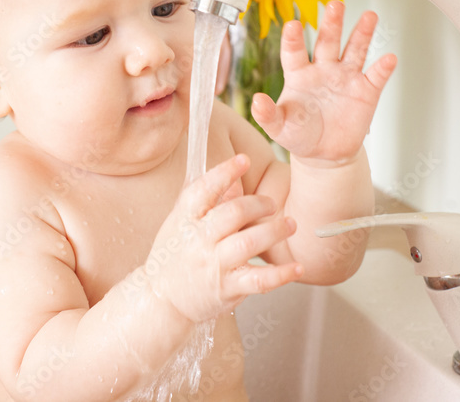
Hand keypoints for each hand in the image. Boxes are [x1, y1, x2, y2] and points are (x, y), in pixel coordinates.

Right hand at [144, 155, 302, 322]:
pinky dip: (281, 274)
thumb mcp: (179, 222)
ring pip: (249, 243)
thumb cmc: (174, 257)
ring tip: (290, 224)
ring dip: (275, 231)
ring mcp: (214, 265)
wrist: (162, 299)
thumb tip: (231, 178)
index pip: (203, 190)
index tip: (243, 160)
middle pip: (233, 213)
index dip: (225, 172)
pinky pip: (259, 280)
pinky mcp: (228, 288)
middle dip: (258, 203)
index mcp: (185, 219)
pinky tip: (297, 267)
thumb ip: (203, 200)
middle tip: (272, 203)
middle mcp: (198, 240)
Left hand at [251, 1, 396, 162]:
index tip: (293, 24)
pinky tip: (388, 58)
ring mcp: (346, 78)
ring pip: (355, 50)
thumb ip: (267, 115)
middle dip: (332, 23)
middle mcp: (323, 69)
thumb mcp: (278, 127)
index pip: (294, 52)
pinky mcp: (366, 91)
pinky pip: (376, 76)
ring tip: (369, 16)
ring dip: (362, 33)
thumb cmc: (298, 134)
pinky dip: (383, 68)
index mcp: (299, 74)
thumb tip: (256, 101)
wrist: (324, 153)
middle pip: (327, 41)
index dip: (293, 39)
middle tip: (334, 4)